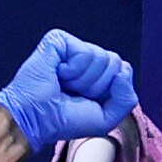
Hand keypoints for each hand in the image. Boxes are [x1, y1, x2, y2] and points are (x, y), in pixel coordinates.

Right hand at [0, 31, 137, 154]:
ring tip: (64, 85)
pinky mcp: (59, 41)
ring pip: (102, 57)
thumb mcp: (106, 119)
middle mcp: (87, 60)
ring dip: (82, 80)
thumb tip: (123, 71)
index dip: (109, 91)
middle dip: (96, 86)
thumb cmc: (63, 120)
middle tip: (73, 93)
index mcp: (98, 75)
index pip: (123, 70)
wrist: (35, 119)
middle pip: (115, 62)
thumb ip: (126, 98)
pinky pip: (85, 52)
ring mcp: (73, 49)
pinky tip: (58, 74)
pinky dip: (73, 70)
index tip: (87, 101)